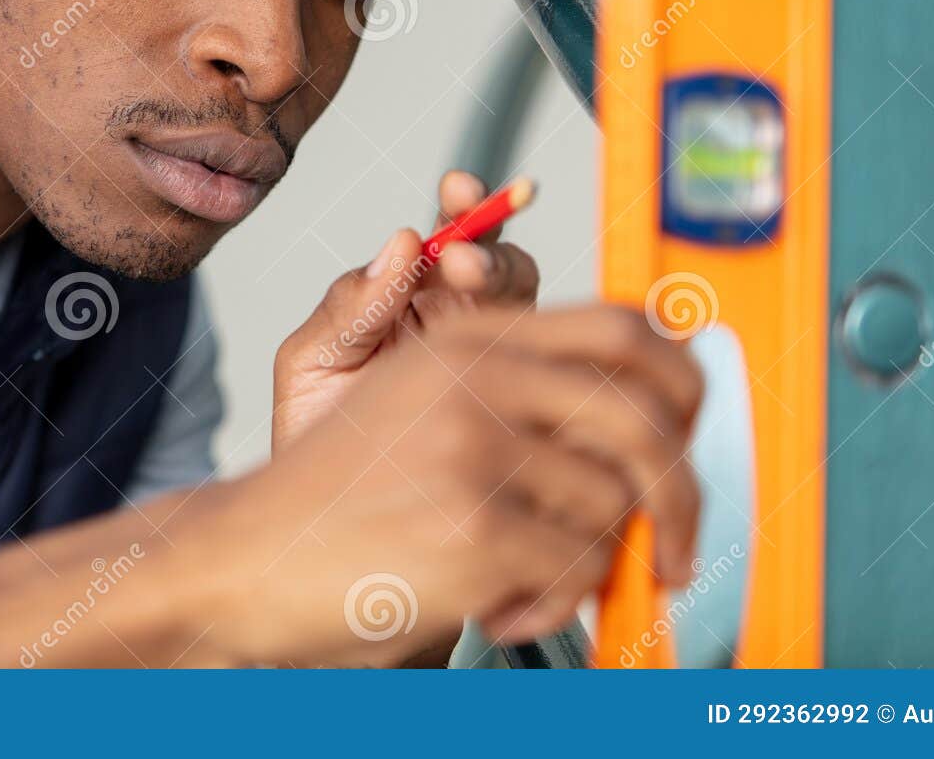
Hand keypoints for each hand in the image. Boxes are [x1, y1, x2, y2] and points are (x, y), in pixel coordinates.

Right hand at [204, 303, 703, 666]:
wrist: (246, 557)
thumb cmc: (339, 495)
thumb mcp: (420, 402)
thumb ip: (517, 391)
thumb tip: (652, 418)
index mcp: (469, 343)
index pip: (623, 328)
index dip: (680, 380)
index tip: (688, 433)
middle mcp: (475, 381)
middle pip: (647, 418)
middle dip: (683, 494)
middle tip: (678, 546)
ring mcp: (475, 452)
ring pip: (617, 507)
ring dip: (591, 565)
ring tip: (529, 580)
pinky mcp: (475, 531)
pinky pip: (580, 572)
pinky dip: (553, 606)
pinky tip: (502, 606)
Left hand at [272, 170, 538, 450]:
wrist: (324, 538)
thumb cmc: (317, 444)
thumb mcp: (311, 363)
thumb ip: (348, 305)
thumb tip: (400, 241)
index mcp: (412, 297)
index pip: (450, 237)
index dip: (464, 206)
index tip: (457, 188)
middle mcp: (464, 325)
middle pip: (504, 266)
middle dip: (490, 249)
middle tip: (461, 257)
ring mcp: (498, 369)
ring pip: (532, 315)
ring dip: (510, 292)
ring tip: (472, 289)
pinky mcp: (525, 420)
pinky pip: (554, 378)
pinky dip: (550, 355)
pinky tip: (521, 352)